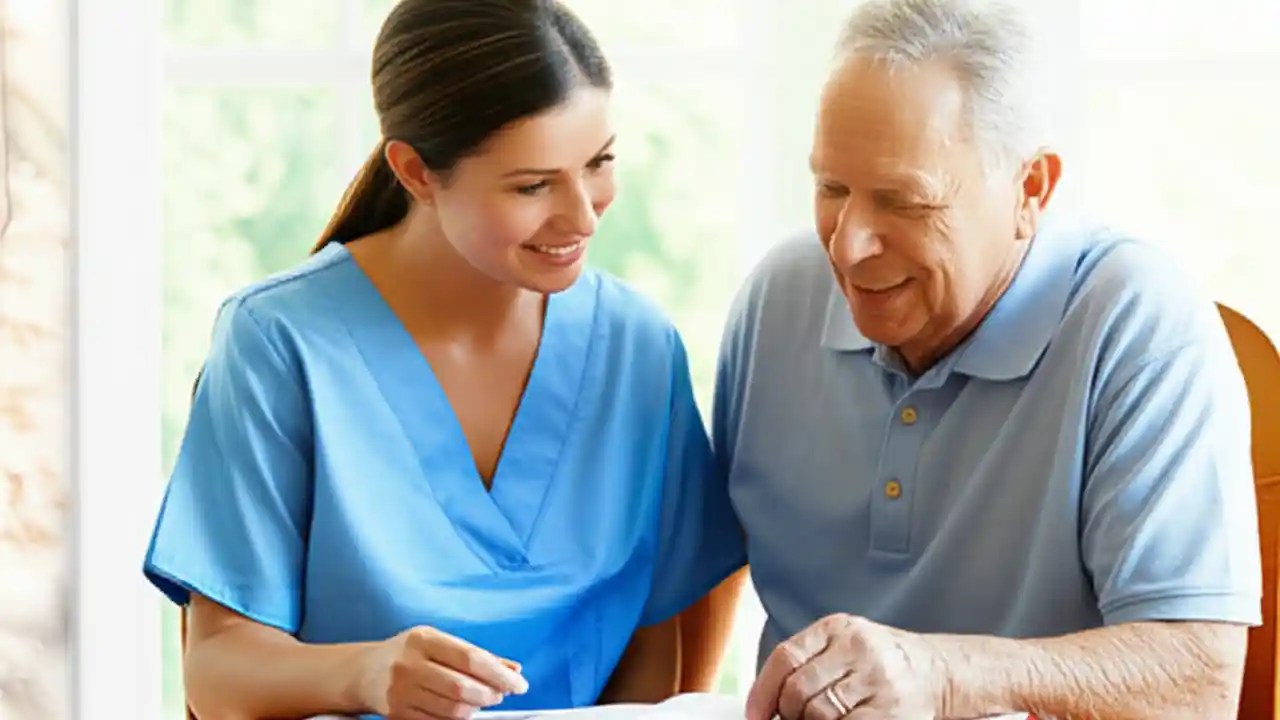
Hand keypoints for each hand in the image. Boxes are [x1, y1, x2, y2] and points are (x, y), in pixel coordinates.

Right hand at [357, 626, 528, 719]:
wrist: (364, 672)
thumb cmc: (409, 653)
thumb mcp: (439, 642)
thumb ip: (476, 654)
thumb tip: (513, 669)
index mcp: (424, 639)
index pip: (470, 658)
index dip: (499, 674)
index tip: (519, 684)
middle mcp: (409, 664)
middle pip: (462, 687)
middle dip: (490, 695)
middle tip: (499, 695)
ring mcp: (401, 691)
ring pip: (452, 710)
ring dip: (475, 709)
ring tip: (481, 701)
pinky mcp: (397, 714)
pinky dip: (456, 719)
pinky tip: (461, 709)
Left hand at [745, 614, 943, 719]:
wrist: (938, 671)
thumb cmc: (881, 662)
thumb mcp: (844, 644)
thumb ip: (808, 663)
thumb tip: (765, 703)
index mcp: (838, 627)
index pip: (785, 657)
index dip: (762, 691)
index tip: (755, 714)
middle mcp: (857, 648)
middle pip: (798, 689)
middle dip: (787, 713)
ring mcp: (876, 680)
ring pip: (818, 713)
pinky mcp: (889, 712)